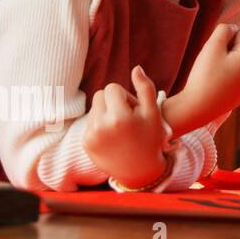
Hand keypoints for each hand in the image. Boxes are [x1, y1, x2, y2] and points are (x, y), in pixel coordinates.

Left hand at [82, 66, 169, 186]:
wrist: (140, 170)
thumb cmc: (151, 138)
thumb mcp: (153, 112)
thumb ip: (146, 87)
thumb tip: (135, 68)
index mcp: (119, 117)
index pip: (112, 88)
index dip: (125, 95)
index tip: (134, 108)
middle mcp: (102, 126)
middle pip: (100, 95)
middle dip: (112, 101)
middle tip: (127, 116)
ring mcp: (91, 136)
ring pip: (94, 108)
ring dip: (106, 112)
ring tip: (120, 127)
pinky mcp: (86, 144)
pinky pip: (90, 122)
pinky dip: (100, 125)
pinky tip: (113, 136)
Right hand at [165, 23, 239, 134]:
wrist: (197, 108)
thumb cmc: (204, 76)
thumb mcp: (212, 46)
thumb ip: (224, 30)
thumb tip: (233, 27)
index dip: (224, 39)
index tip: (213, 52)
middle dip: (226, 51)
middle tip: (211, 64)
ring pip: (237, 62)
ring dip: (226, 63)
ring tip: (213, 75)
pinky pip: (235, 76)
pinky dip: (226, 76)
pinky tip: (215, 84)